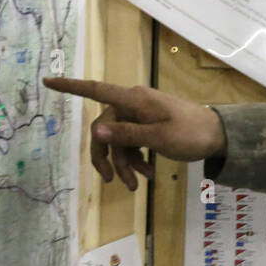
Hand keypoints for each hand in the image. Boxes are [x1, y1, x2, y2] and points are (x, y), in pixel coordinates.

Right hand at [41, 77, 226, 190]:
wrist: (218, 136)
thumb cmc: (190, 133)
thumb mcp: (158, 138)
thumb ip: (127, 134)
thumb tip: (97, 131)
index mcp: (133, 99)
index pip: (96, 90)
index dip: (70, 87)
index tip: (47, 81)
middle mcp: (133, 103)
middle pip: (104, 128)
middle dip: (108, 156)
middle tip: (114, 182)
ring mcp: (141, 114)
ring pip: (118, 139)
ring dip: (125, 162)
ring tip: (139, 184)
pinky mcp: (148, 125)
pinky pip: (131, 141)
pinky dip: (136, 158)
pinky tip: (147, 174)